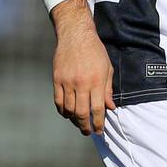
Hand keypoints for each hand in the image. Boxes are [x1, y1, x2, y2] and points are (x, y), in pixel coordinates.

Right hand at [51, 0, 114, 135]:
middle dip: (85, 126)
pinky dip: (63, 111)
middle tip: (89, 132)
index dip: (98, 123)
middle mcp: (81, 83)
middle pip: (81, 113)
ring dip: (74, 120)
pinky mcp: (57, 79)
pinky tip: (68, 114)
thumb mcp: (107, 68)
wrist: (75, 34)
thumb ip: (108, 89)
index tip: (99, 130)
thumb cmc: (95, 51)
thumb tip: (110, 108)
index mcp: (96, 81)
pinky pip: (58, 101)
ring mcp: (67, 82)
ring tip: (79, 124)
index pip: (97, 109)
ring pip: (68, 109)